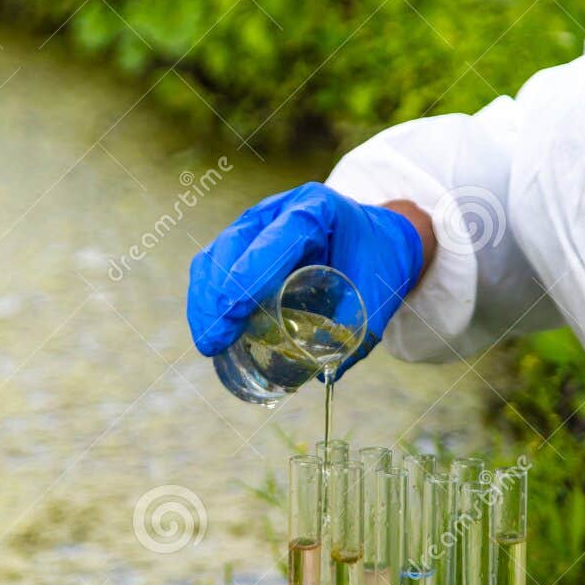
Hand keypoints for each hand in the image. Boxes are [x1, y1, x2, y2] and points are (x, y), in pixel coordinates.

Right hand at [187, 182, 423, 369]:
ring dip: (205, 300)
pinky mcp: (243, 244)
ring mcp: (256, 225)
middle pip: (236, 243)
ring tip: (209, 343)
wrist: (377, 240)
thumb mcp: (378, 293)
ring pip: (216, 254)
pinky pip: (215, 266)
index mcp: (317, 209)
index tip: (235, 308)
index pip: (280, 235)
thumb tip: (324, 374)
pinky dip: (207, 298)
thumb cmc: (377, 263)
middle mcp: (279, 210)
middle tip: (217, 339)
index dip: (253, 269)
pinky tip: (210, 330)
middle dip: (219, 293)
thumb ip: (359, 331)